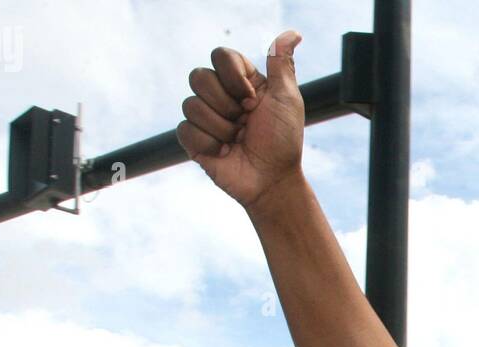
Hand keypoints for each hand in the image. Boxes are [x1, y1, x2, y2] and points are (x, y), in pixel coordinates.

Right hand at [177, 31, 305, 210]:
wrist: (273, 180)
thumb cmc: (283, 141)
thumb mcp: (287, 99)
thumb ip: (281, 64)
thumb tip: (293, 33)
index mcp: (240, 80)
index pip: (220, 56)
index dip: (233, 77)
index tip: (253, 100)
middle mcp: (220, 95)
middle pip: (199, 77)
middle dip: (226, 104)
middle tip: (245, 122)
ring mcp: (205, 117)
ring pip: (191, 105)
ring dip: (221, 128)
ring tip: (237, 140)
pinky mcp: (194, 141)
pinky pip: (185, 130)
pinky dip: (209, 144)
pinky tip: (225, 153)